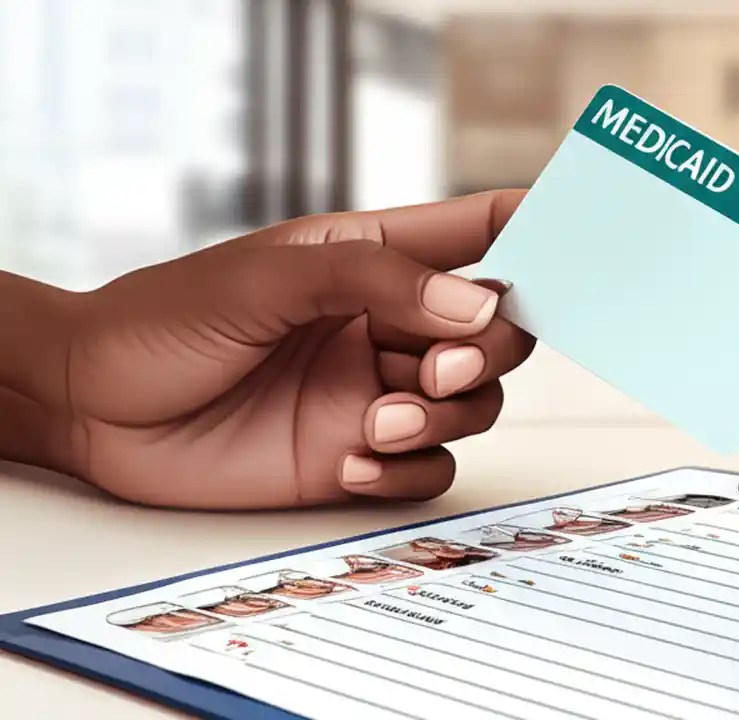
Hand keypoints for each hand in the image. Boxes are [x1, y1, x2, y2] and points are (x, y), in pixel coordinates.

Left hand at [56, 190, 533, 508]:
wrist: (95, 407)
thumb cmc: (168, 318)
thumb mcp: (272, 276)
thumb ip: (380, 281)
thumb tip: (479, 308)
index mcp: (377, 258)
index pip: (480, 231)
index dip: (539, 228)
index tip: (583, 236)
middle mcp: (391, 325)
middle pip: (500, 330)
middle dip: (489, 349)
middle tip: (435, 365)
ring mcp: (379, 390)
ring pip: (477, 402)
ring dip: (447, 412)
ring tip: (376, 419)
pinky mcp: (360, 454)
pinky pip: (430, 466)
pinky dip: (411, 467)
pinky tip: (353, 458)